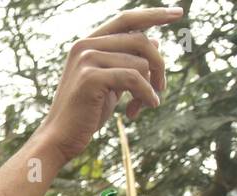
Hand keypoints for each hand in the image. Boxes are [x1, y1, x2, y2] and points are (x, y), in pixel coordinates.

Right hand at [36, 7, 181, 164]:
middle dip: (159, 65)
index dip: (154, 15)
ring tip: (145, 105)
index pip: (126, 20)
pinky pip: (134, 79)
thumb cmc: (85, 114)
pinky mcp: (91, 77)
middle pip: (140, 40)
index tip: (177, 15)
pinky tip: (146, 107)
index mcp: (87, 44)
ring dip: (151, 86)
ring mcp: (86, 59)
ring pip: (140, 62)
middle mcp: (84, 46)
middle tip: (162, 87)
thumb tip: (155, 41)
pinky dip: (146, 94)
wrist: (59, 140)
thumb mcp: (110, 84)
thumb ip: (127, 62)